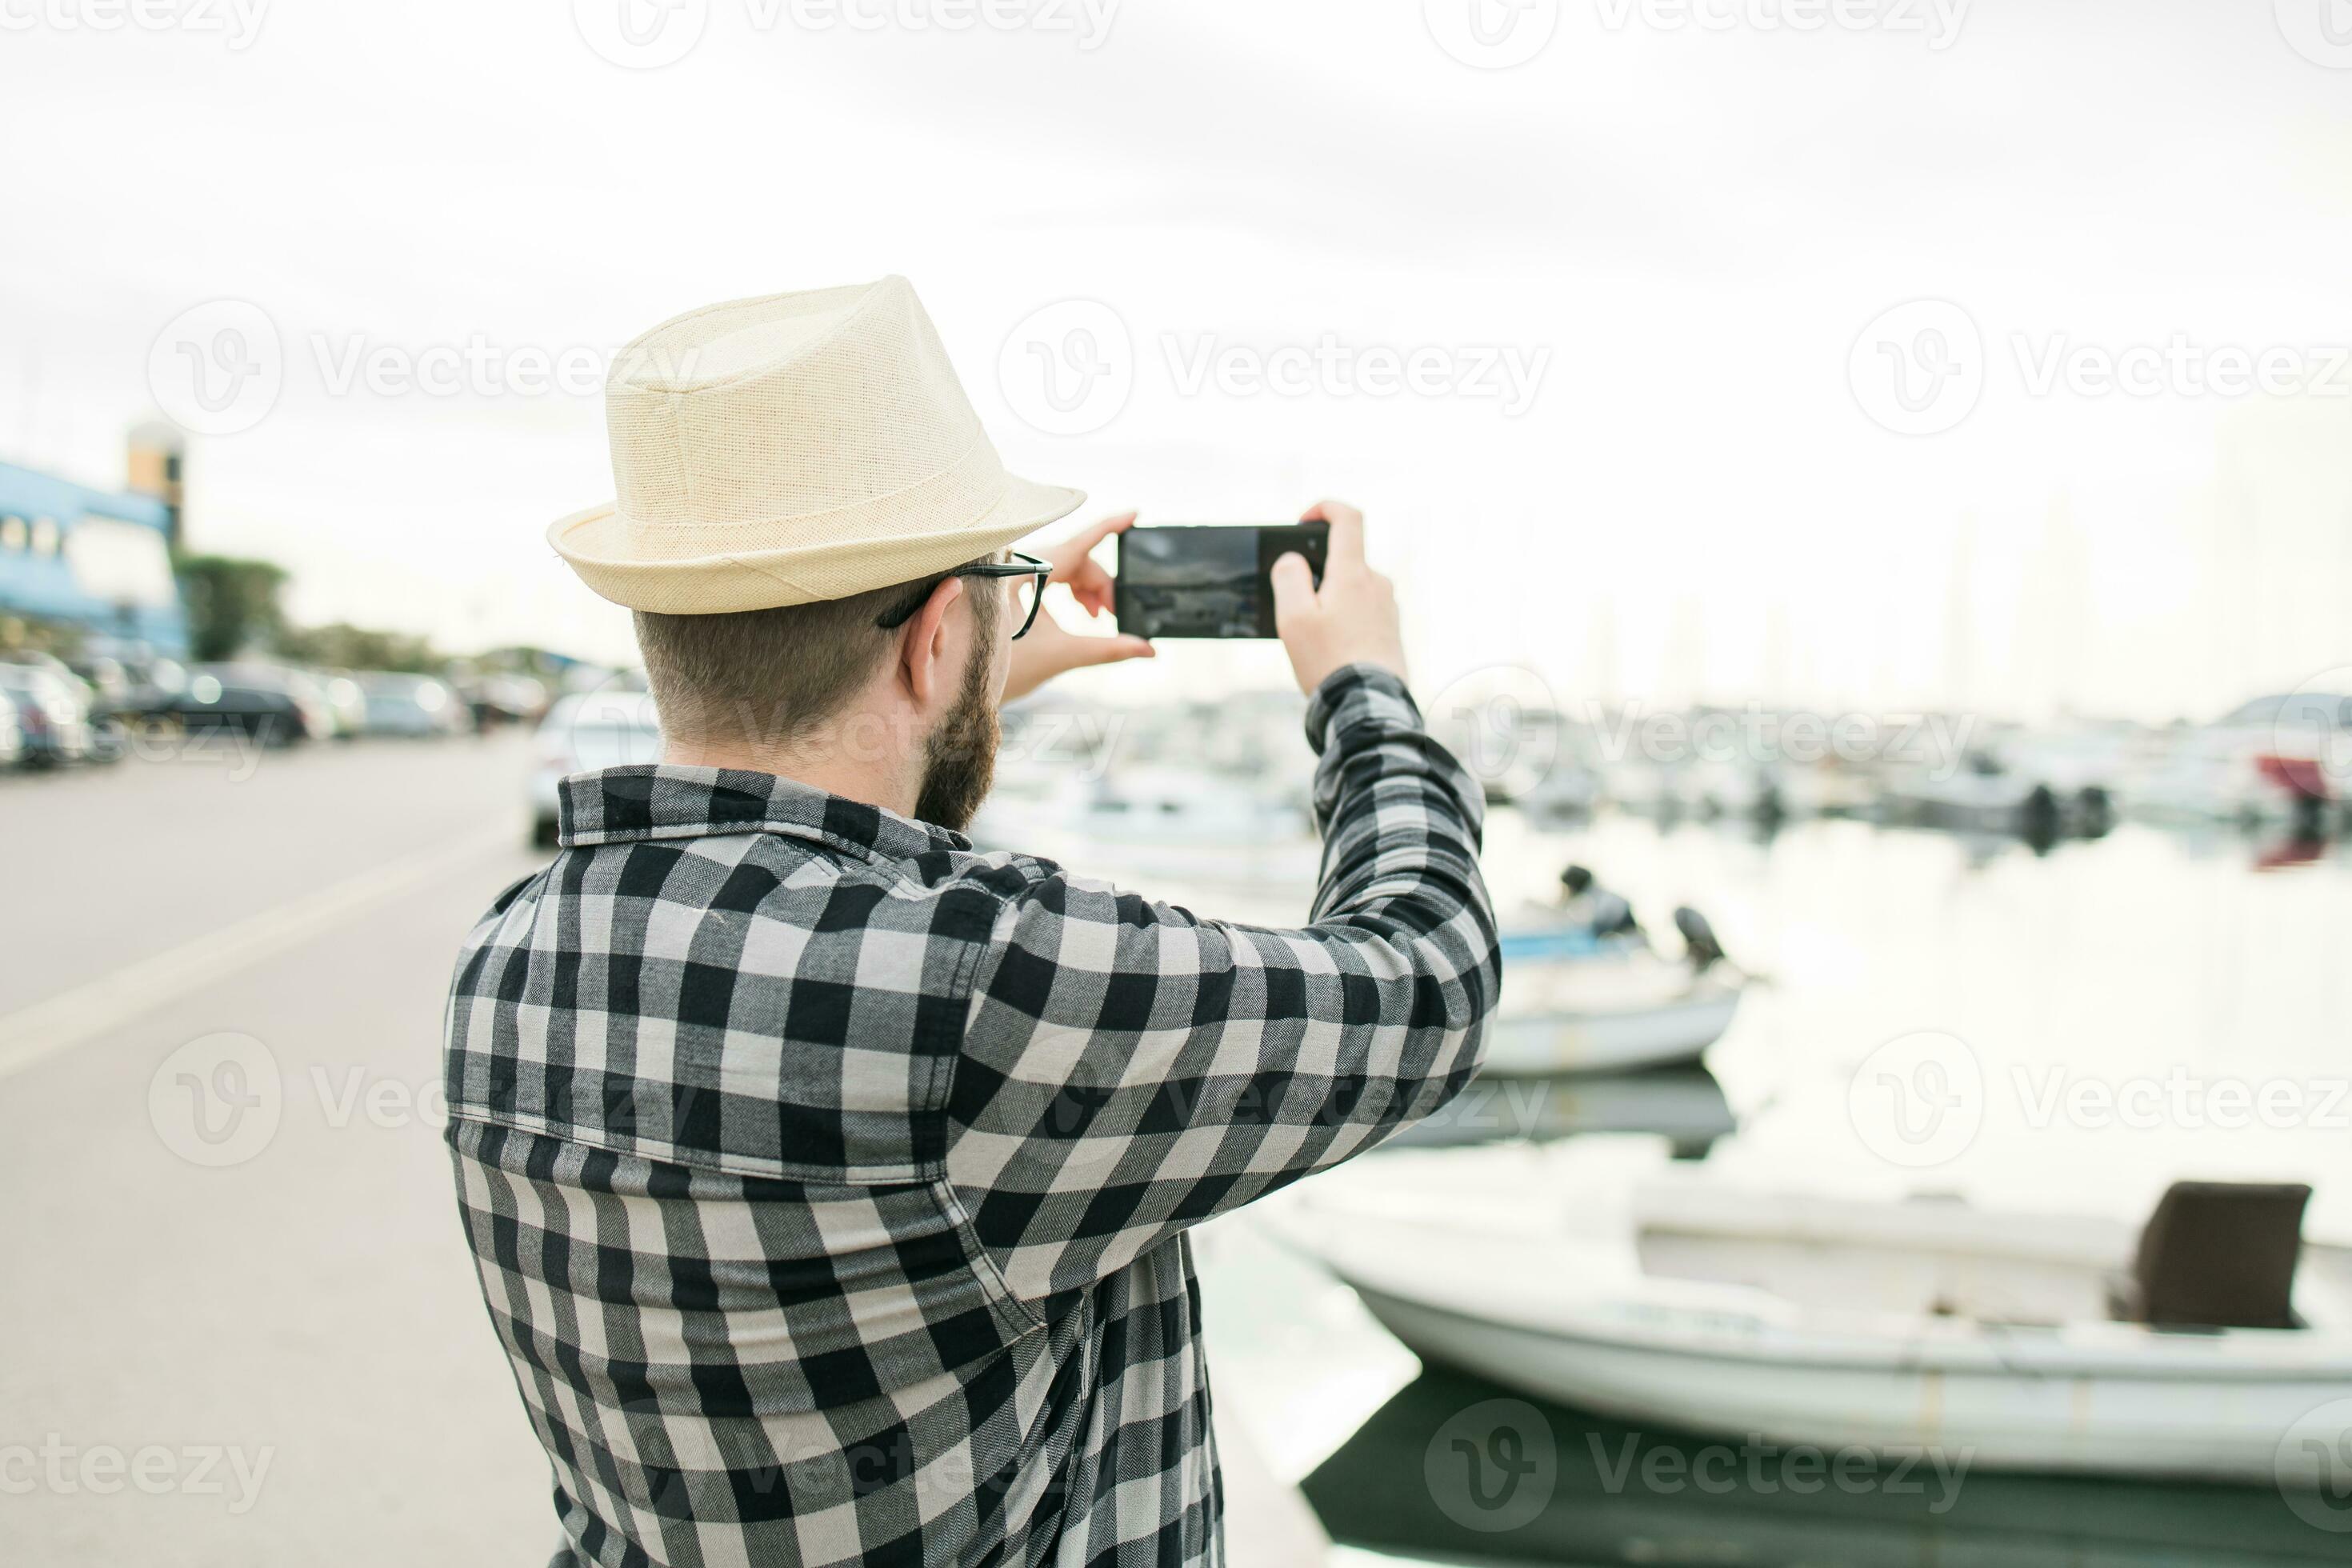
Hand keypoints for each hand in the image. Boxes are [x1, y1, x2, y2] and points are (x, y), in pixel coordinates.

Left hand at [1001, 511, 1155, 704]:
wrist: (961, 685)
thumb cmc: (1001, 669)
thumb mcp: (1060, 655)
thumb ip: (1107, 649)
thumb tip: (1149, 650)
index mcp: (1019, 573)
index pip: (1074, 544)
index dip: (1108, 528)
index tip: (1134, 514)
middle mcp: (1011, 564)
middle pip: (1072, 560)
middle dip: (1099, 584)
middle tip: (1113, 614)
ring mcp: (1008, 571)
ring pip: (1062, 567)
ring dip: (1086, 588)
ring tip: (1098, 617)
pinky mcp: (1006, 581)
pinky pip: (1047, 573)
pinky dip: (1069, 589)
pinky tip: (1083, 609)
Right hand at [1269, 500, 1405, 693]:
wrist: (1367, 705)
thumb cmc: (1328, 660)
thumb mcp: (1293, 617)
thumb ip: (1288, 578)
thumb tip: (1293, 561)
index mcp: (1353, 573)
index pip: (1348, 518)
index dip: (1325, 509)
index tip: (1304, 521)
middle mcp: (1377, 584)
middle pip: (1343, 560)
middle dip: (1316, 574)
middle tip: (1295, 607)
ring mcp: (1387, 607)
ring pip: (1351, 589)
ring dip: (1329, 602)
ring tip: (1313, 639)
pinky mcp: (1390, 630)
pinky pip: (1362, 612)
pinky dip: (1343, 621)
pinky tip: (1330, 651)